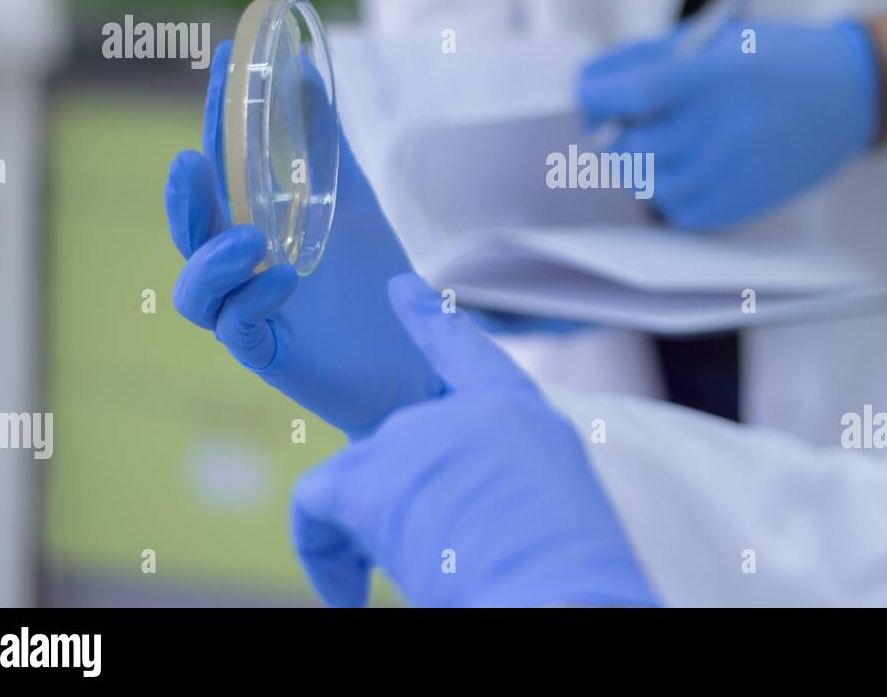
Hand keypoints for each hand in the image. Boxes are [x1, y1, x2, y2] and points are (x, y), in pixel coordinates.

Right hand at [164, 41, 445, 438]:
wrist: (416, 357)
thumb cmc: (376, 283)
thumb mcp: (353, 203)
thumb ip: (326, 144)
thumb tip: (306, 72)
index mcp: (254, 224)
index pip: (222, 167)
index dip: (218, 117)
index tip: (224, 61)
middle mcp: (240, 268)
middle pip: (191, 229)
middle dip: (184, 197)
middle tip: (189, 161)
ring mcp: (248, 311)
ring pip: (196, 289)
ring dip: (213, 259)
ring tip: (253, 239)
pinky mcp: (267, 352)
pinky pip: (239, 327)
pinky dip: (255, 298)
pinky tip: (286, 278)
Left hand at [290, 273, 658, 607]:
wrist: (559, 594)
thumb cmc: (568, 572)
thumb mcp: (550, 500)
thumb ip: (496, 476)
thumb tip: (437, 507)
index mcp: (521, 412)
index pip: (467, 352)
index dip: (431, 320)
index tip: (401, 290)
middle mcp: (466, 410)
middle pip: (402, 445)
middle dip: (401, 505)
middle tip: (428, 566)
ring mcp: (419, 436)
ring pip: (359, 475)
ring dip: (369, 533)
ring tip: (397, 588)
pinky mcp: (374, 477)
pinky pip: (318, 502)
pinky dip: (323, 553)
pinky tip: (347, 596)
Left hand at [576, 19, 880, 228]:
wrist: (849, 93)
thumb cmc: (772, 57)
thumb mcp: (713, 38)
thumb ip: (646, 57)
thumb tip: (588, 86)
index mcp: (716, 76)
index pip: (634, 94)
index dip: (598, 96)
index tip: (590, 93)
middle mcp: (726, 126)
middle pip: (634, 148)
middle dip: (615, 135)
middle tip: (621, 121)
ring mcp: (737, 170)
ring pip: (652, 185)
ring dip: (642, 166)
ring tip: (660, 141)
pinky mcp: (746, 201)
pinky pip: (682, 212)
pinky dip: (670, 194)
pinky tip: (686, 167)